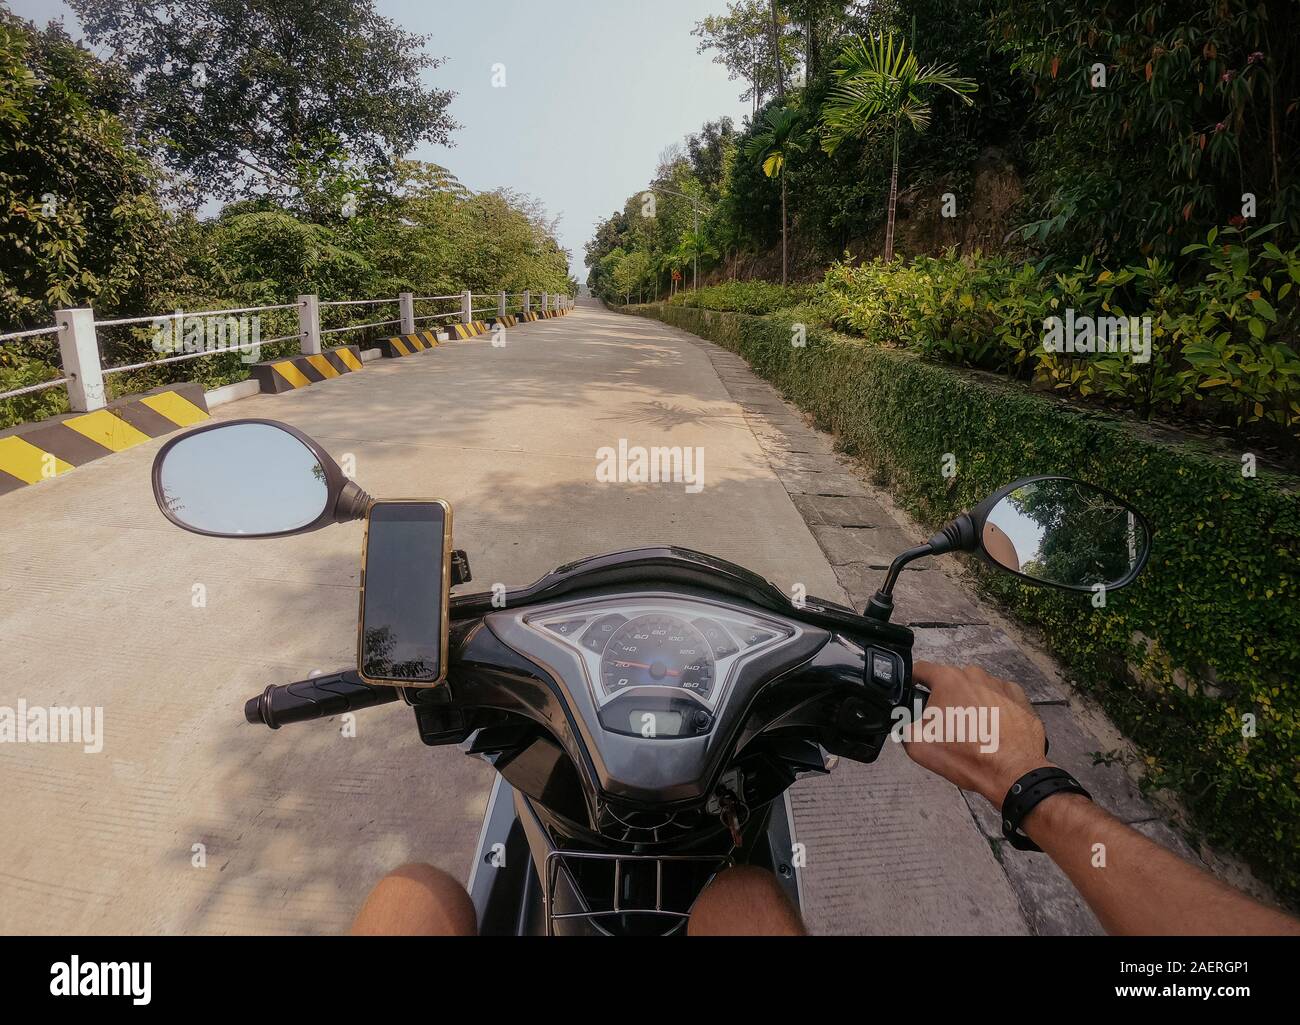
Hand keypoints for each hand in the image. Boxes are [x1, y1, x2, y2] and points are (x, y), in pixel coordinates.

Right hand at [903, 661, 1053, 805]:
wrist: (1012, 773)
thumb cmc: (965, 756)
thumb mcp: (917, 745)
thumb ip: (903, 725)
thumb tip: (906, 721)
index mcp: (948, 679)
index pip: (920, 670)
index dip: (911, 682)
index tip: (913, 695)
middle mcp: (975, 674)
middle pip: (950, 682)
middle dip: (945, 698)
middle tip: (946, 725)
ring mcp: (1000, 684)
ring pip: (976, 689)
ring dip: (971, 703)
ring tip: (974, 730)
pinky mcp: (1020, 698)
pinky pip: (999, 698)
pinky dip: (994, 709)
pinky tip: (994, 729)